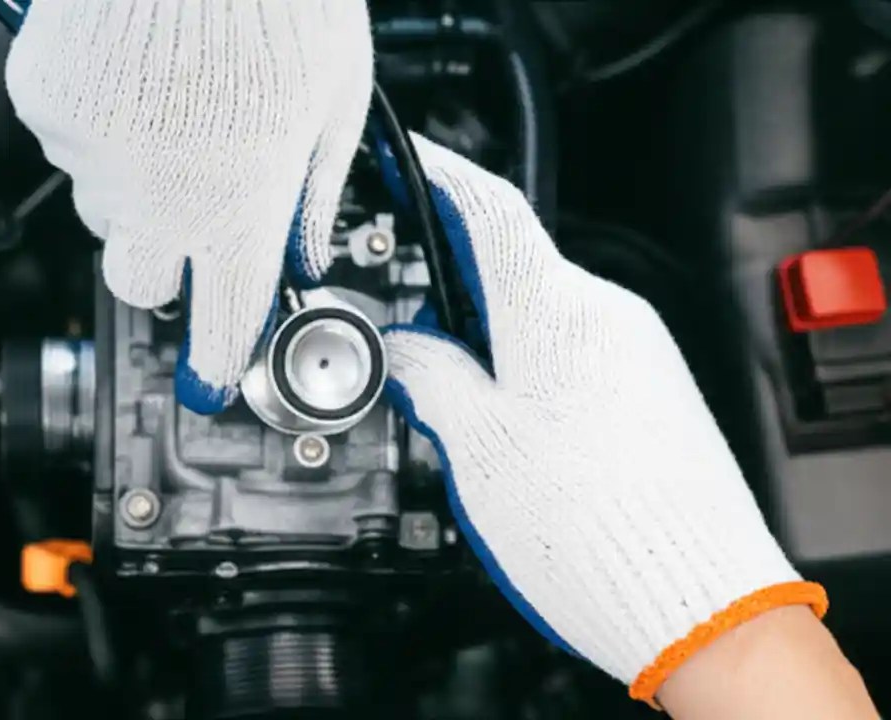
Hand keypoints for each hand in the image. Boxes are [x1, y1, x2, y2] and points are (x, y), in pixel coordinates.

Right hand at [5, 0, 372, 412]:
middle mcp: (154, 198)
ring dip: (132, 187)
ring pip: (99, 209)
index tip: (213, 382)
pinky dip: (98, 124)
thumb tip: (304, 248)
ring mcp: (89, 154)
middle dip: (166, 264)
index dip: (215, 366)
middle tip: (195, 208)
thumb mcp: (340, 100)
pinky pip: (68, 143)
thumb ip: (314, 192)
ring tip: (172, 112)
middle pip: (139, 284)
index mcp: (236, 209)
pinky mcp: (46, 105)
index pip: (217, 327)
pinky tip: (135, 74)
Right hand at [383, 134, 826, 704]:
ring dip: (488, 339)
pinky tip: (505, 423)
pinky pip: (575, 355)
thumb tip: (405, 347)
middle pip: (512, 270)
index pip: (489, 211)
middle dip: (451, 289)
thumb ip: (430, 376)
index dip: (441, 178)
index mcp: (555, 311)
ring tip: (448, 399)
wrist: (696, 600)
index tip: (411, 160)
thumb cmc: (594, 527)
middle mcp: (607, 316)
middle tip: (400, 324)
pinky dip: (527, 370)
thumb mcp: (478, 446)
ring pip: (541, 318)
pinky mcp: (651, 392)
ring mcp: (637, 353)